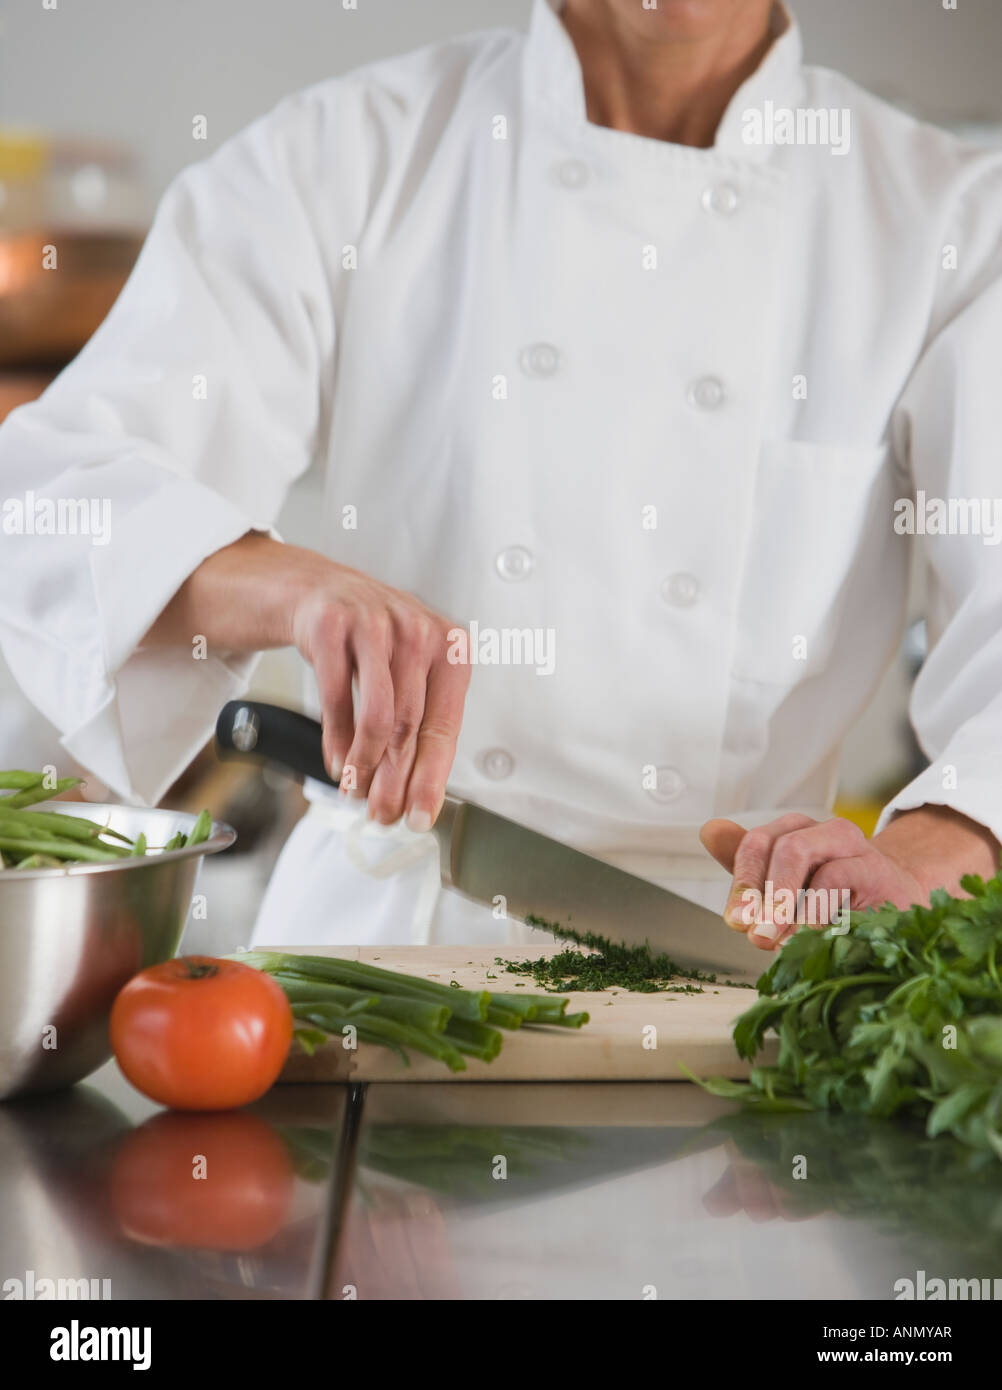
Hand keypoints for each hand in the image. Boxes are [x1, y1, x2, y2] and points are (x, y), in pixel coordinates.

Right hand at [146, 533, 470, 829]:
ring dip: (365, 765)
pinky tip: (336, 764)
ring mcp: (375, 627)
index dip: (431, 778)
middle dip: (395, 782)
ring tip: (356, 791)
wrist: (320, 591)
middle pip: (411, 729)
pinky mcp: (333, 627)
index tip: (421, 815)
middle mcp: (418, 632)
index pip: (445, 726)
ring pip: (378, 718)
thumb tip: (417, 792)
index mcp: (449, 647)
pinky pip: (337, 700)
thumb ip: (419, 723)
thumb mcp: (408, 671)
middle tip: (382, 814)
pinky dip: (336, 741)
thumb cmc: (372, 640)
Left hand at [700, 805, 999, 950]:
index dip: (741, 883)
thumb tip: (708, 830)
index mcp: (794, 832)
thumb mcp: (789, 889)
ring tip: (775, 937)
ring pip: (798, 851)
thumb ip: (750, 868)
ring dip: (781, 900)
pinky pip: (835, 875)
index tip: (735, 921)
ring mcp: (849, 844)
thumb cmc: (838, 900)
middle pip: (775, 844)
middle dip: (759, 892)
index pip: (754, 845)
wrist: (901, 908)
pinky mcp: (874, 868)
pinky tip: (810, 933)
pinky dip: (815, 906)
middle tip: (755, 935)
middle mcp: (819, 830)